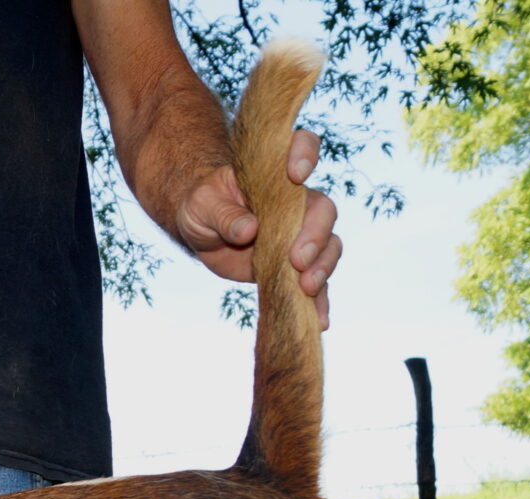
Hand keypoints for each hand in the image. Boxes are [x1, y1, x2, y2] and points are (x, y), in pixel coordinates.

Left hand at [175, 129, 340, 328]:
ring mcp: (301, 233)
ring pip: (328, 246)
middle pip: (323, 212)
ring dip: (323, 268)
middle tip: (296, 260)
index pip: (302, 147)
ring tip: (306, 288)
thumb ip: (224, 215)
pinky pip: (316, 282)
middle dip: (316, 236)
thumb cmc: (202, 205)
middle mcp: (297, 202)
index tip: (296, 175)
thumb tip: (249, 230)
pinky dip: (319, 301)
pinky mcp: (296, 264)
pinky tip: (319, 320)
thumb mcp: (202, 206)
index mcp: (275, 173)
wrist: (203, 229)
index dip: (305, 154)